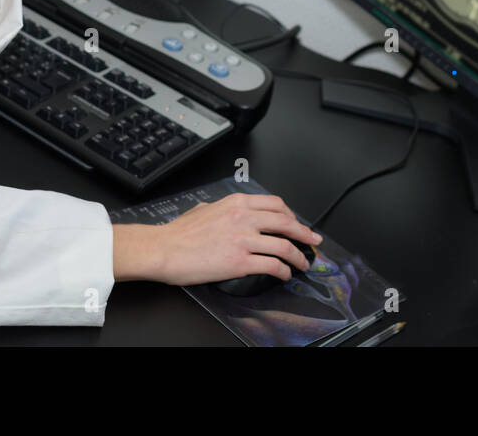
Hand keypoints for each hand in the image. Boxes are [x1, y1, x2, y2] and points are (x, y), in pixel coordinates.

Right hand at [118, 193, 322, 284]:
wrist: (165, 249)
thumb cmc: (179, 233)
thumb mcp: (204, 208)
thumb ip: (221, 209)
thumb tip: (226, 211)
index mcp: (236, 203)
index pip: (276, 205)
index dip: (292, 216)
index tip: (297, 224)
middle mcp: (243, 218)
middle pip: (286, 223)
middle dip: (304, 234)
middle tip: (312, 241)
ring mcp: (243, 239)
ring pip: (284, 245)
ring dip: (298, 257)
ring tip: (302, 264)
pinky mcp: (240, 262)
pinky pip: (272, 265)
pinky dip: (284, 271)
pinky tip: (285, 274)